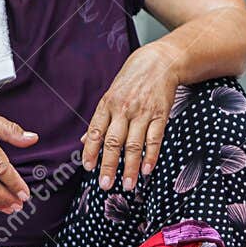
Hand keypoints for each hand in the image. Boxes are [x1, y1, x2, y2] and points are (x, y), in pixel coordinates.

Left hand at [82, 43, 179, 190]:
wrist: (160, 61)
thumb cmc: (133, 79)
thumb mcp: (111, 95)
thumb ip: (100, 120)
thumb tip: (85, 141)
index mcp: (107, 104)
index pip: (95, 131)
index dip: (90, 151)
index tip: (88, 168)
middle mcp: (123, 109)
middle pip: (113, 142)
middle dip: (109, 165)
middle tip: (105, 185)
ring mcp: (142, 112)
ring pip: (133, 144)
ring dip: (130, 167)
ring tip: (127, 185)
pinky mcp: (160, 114)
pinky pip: (154, 139)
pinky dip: (150, 156)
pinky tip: (147, 170)